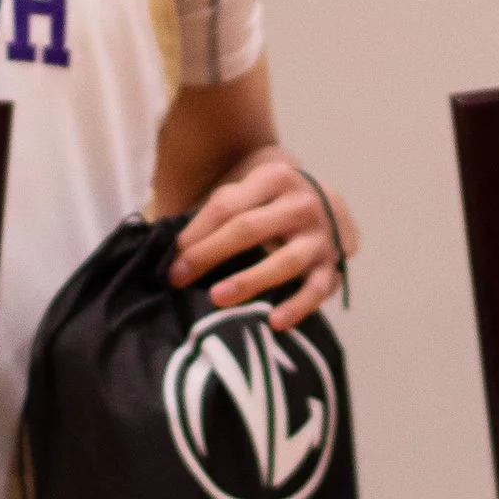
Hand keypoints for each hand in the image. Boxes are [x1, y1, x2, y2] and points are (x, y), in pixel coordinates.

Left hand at [169, 149, 352, 328]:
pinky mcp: (332, 267)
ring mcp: (321, 236)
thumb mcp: (245, 193)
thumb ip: (214, 213)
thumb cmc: (266, 204)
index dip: (195, 232)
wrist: (321, 204)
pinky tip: (275, 322)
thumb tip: (167, 248)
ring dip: (250, 280)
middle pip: (249, 228)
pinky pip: (316, 290)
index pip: (227, 206)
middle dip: (210, 254)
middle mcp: (302, 203)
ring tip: (217, 298)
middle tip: (179, 278)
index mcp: (275, 177)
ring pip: (284, 261)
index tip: (172, 257)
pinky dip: (298, 307)